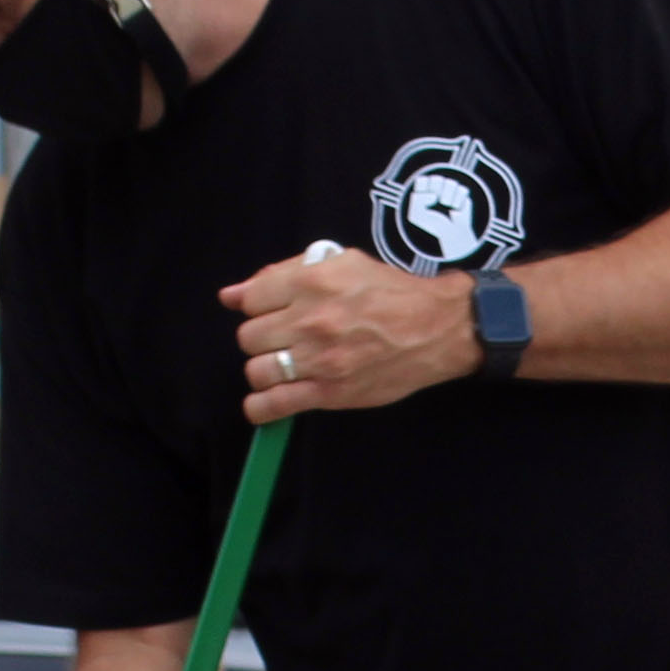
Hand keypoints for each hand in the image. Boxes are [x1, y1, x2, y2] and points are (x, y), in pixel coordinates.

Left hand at [223, 244, 480, 420]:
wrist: (437, 328)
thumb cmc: (390, 292)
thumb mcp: (342, 263)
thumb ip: (286, 273)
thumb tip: (232, 295)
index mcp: (312, 282)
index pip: (251, 298)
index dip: (257, 305)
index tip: (272, 310)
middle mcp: (311, 320)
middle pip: (249, 336)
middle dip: (261, 336)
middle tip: (284, 338)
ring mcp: (319, 360)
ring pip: (257, 370)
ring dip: (265, 368)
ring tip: (284, 365)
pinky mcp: (330, 392)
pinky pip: (274, 405)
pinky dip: (261, 407)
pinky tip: (265, 402)